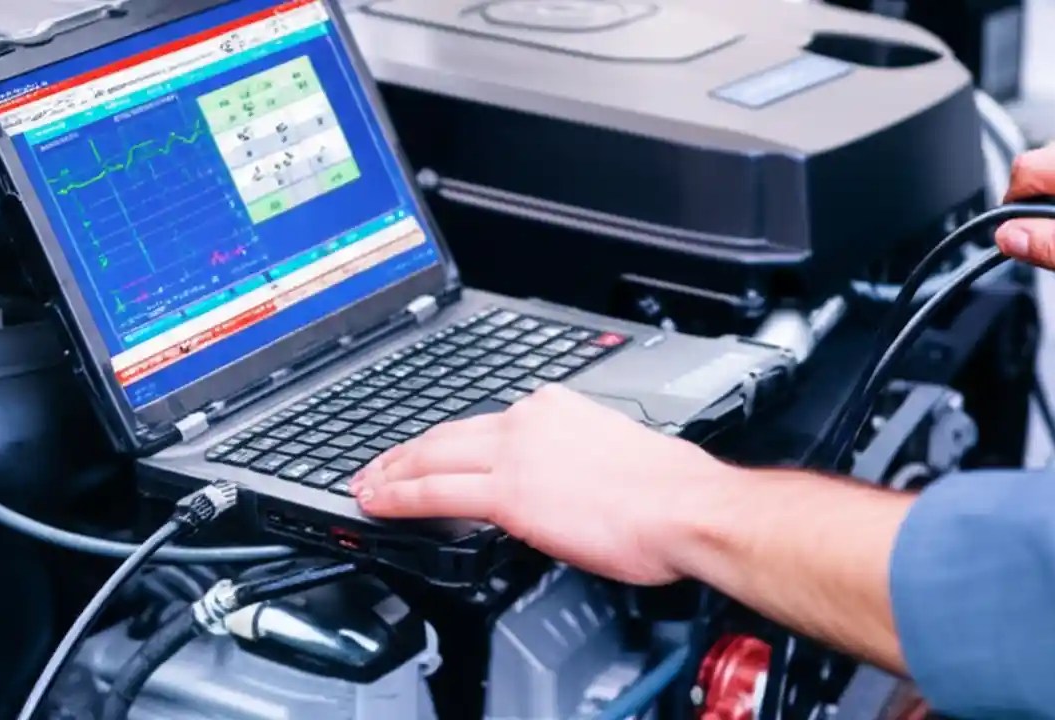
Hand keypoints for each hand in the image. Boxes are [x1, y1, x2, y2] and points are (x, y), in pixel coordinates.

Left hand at [350, 384, 735, 584]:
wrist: (686, 507)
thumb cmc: (670, 492)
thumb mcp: (616, 456)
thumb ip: (576, 463)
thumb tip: (564, 486)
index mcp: (557, 408)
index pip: (487, 424)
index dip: (450, 442)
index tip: (435, 453)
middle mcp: (530, 421)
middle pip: (449, 434)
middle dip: (406, 453)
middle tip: (378, 467)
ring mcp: (516, 454)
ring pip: (433, 459)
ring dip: (393, 474)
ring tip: (368, 487)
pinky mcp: (509, 493)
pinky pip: (436, 493)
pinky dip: (400, 498)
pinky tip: (380, 505)